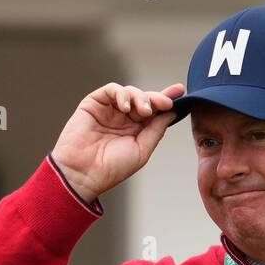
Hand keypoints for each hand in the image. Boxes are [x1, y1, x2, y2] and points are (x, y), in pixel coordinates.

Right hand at [49, 81, 186, 202]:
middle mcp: (123, 118)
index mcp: (136, 130)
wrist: (84, 173)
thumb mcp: (142, 149)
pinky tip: (125, 107)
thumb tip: (172, 113)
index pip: (154, 111)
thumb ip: (156, 130)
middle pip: (144, 99)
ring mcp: (109, 110)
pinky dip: (121, 94)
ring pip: (129, 92)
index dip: (166, 100)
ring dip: (140, 97)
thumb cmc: (111, 168)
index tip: (180, 92)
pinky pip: (111, 90)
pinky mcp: (93, 104)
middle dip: (156, 98)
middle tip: (164, 104)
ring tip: (144, 110)